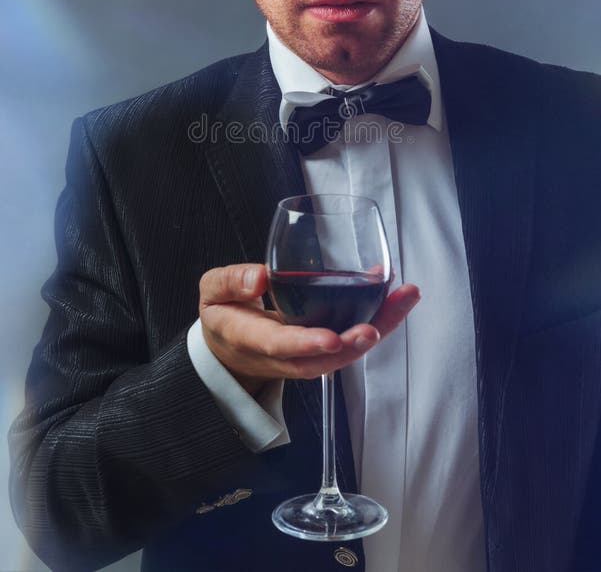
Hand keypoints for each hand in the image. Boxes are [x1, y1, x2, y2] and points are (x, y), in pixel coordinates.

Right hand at [199, 263, 419, 393]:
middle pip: (324, 358)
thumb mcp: (211, 292)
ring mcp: (306, 356)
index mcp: (251, 340)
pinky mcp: (323, 347)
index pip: (281, 346)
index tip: (332, 337)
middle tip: (377, 325)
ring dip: (379, 327)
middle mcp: (284, 356)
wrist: (228, 347)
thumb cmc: (224, 314)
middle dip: (354, 343)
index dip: (308, 343)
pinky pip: (352, 338)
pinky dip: (378, 318)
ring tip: (404, 298)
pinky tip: (396, 294)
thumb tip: (260, 277)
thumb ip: (231, 281)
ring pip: (345, 352)